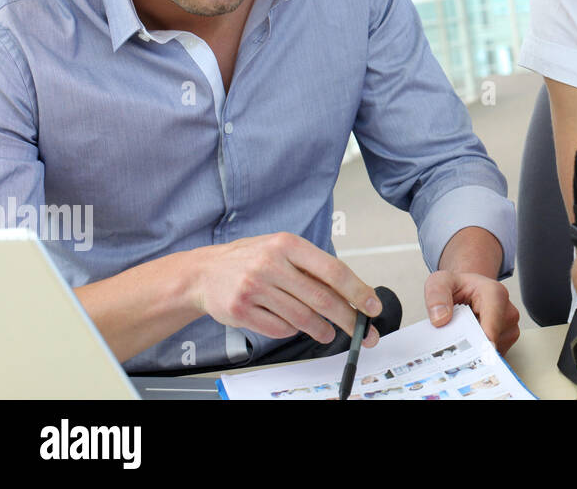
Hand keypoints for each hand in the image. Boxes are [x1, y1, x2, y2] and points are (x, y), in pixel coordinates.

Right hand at [191, 232, 382, 346]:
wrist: (204, 272)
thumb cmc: (251, 259)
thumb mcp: (282, 250)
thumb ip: (312, 268)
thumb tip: (351, 293)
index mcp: (287, 244)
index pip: (332, 270)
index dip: (357, 290)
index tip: (372, 307)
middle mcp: (271, 263)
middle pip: (321, 298)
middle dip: (347, 319)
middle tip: (362, 332)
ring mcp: (254, 287)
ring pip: (302, 317)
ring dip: (321, 329)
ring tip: (328, 333)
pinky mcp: (241, 310)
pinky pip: (279, 328)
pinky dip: (291, 331)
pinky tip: (293, 326)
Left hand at [425, 270, 519, 353]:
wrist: (467, 289)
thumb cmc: (457, 286)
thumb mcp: (439, 282)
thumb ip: (437, 295)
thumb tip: (441, 319)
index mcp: (494, 293)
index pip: (493, 320)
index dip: (486, 339)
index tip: (479, 354)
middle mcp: (507, 311)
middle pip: (491, 340)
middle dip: (470, 347)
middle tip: (450, 348)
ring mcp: (509, 328)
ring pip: (491, 350)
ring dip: (473, 350)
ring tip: (458, 340)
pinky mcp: (506, 340)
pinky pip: (492, 355)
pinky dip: (477, 354)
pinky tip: (465, 344)